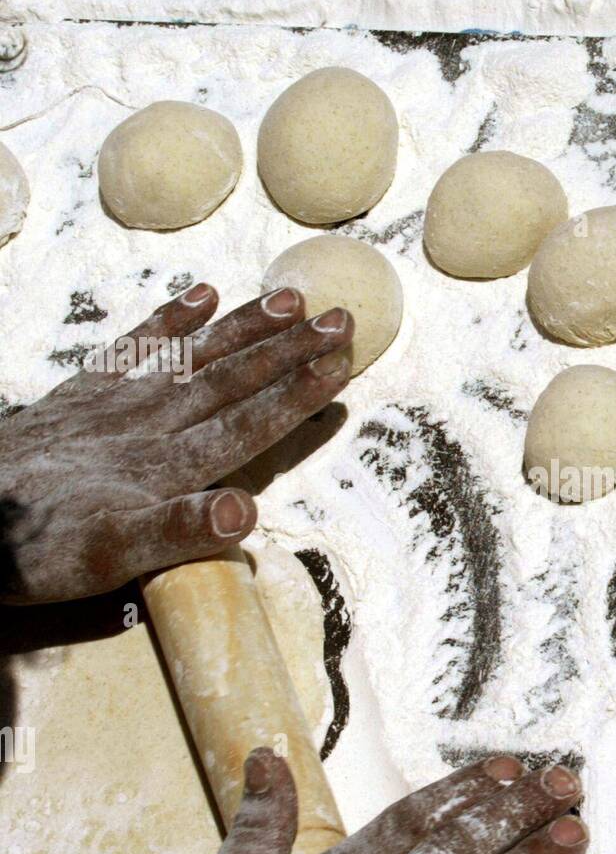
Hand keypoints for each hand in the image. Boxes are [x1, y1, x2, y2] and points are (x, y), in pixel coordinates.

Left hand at [0, 283, 352, 603]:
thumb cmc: (35, 547)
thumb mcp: (109, 558)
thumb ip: (179, 533)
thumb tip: (246, 511)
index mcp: (166, 466)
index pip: (247, 424)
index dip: (297, 395)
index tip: (342, 363)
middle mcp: (149, 424)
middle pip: (232, 380)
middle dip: (289, 350)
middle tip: (340, 318)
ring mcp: (114, 404)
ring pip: (194, 357)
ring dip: (244, 329)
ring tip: (289, 300)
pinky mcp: (81, 396)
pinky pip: (134, 348)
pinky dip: (169, 320)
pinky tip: (200, 294)